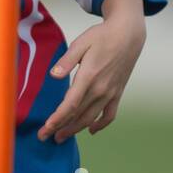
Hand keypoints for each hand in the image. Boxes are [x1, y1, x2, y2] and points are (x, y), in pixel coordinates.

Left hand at [37, 0, 145, 141]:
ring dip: (75, 130)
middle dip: (60, 128)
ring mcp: (111, 92)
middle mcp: (101, 88)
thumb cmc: (101, 36)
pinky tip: (91, 130)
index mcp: (89, 76)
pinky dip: (101, 125)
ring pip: (91, 118)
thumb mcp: (81, 43)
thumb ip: (66, 61)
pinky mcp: (118, 93)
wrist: (128, 34)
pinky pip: (110, 114)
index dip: (58, 118)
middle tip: (44, 137)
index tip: (46, 128)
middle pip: (78, 115)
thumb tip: (54, 75)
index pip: (71, 104)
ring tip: (61, 137)